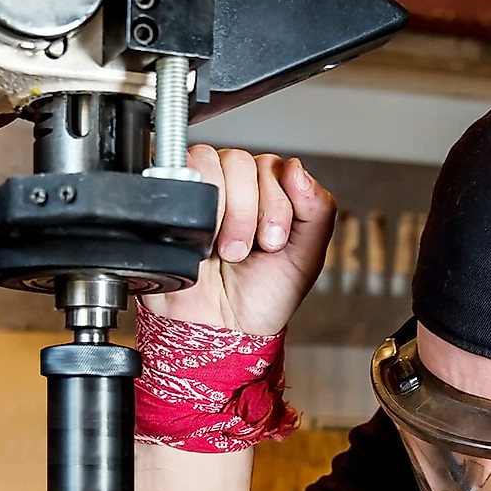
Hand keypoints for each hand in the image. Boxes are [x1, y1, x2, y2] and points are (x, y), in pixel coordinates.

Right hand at [140, 147, 335, 335]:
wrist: (221, 328)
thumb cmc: (261, 297)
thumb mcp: (307, 256)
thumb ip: (318, 210)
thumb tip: (298, 168)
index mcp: (266, 193)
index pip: (272, 166)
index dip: (275, 203)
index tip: (274, 242)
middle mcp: (232, 187)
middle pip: (240, 162)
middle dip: (249, 212)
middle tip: (249, 251)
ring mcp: (200, 192)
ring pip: (210, 163)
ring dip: (226, 212)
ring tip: (227, 251)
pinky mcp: (172, 202)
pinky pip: (181, 177)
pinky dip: (200, 210)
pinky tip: (206, 242)